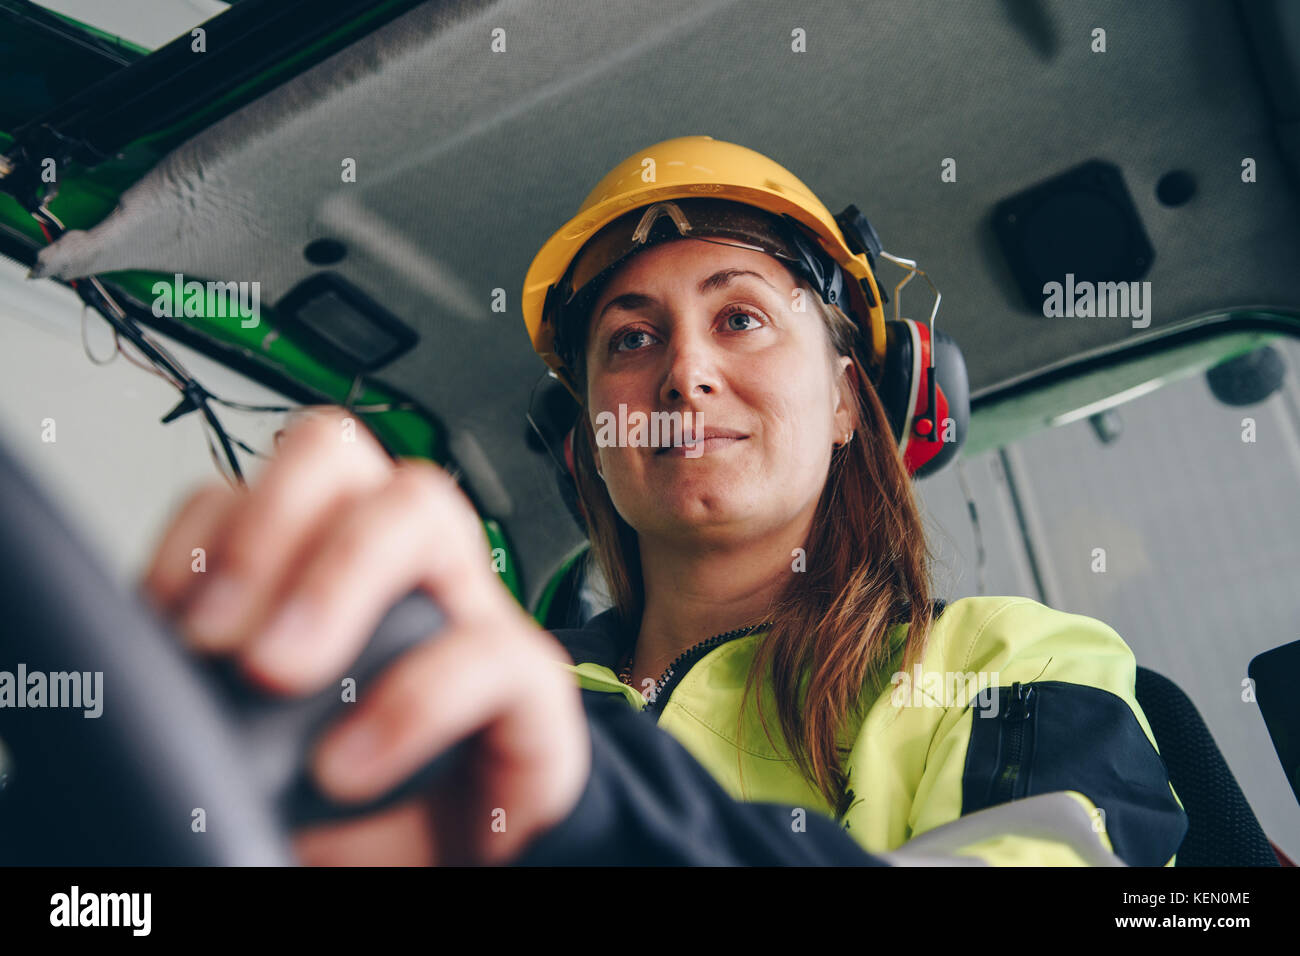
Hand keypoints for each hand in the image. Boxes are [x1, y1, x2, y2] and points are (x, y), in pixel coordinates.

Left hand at [140, 407, 588, 864]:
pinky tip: (349, 763)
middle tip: (218, 635)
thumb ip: (213, 689)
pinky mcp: (530, 683)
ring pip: (421, 507)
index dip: (205, 532)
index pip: (257, 480)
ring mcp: (466, 610)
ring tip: (277, 673)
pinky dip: (411, 701)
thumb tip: (145, 679)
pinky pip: (488, 652)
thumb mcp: (260, 736)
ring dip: (336, 574)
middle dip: (266, 522)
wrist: (460, 857)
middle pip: (336, 454)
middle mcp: (395, 566)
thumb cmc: (364, 798)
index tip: (166, 620)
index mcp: (322, 564)